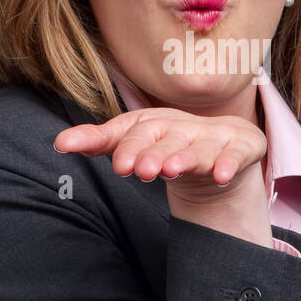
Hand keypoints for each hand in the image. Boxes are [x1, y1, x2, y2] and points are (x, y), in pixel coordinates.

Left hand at [54, 107, 272, 245]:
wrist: (220, 151)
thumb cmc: (168, 145)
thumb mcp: (132, 144)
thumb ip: (98, 142)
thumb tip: (58, 142)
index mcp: (156, 124)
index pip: (139, 133)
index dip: (130, 148)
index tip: (120, 167)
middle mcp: (184, 128)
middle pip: (168, 140)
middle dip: (155, 153)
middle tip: (143, 170)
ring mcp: (215, 137)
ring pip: (200, 147)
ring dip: (187, 157)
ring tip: (173, 169)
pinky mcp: (242, 147)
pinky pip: (235, 155)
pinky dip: (229, 163)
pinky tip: (222, 176)